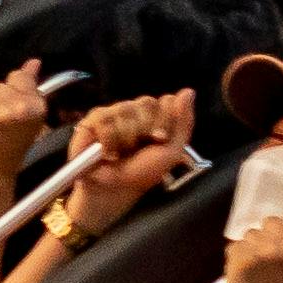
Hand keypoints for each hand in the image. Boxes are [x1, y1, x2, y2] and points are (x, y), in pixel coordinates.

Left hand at [0, 61, 54, 182]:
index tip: (13, 99)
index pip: (20, 76)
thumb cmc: (16, 141)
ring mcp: (1, 113)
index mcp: (36, 106)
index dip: (14, 86)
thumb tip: (34, 62)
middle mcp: (21, 107)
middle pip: (0, 84)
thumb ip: (32, 86)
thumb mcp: (32, 116)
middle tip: (3, 117)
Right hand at [63, 89, 192, 228]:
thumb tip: (188, 92)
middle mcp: (136, 109)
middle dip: (146, 130)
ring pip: (126, 110)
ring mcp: (115, 112)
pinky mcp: (94, 118)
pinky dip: (108, 141)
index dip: (165, 121)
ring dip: (125, 139)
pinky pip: (104, 120)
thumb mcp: (171, 152)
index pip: (168, 101)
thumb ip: (183, 123)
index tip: (160, 140)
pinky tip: (108, 153)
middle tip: (139, 149)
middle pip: (148, 102)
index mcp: (157, 116)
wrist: (113, 190)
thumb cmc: (141, 172)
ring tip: (121, 153)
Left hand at [219, 205, 282, 282]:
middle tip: (269, 260)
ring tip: (257, 271)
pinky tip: (245, 275)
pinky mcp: (242, 258)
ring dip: (252, 248)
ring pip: (251, 233)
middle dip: (269, 237)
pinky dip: (236, 259)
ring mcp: (265, 251)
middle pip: (272, 222)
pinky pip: (235, 246)